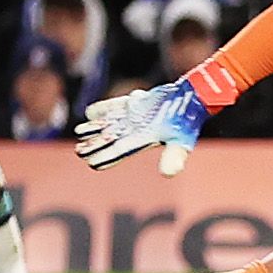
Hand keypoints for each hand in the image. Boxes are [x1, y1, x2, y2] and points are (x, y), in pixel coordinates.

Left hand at [75, 77, 208, 174]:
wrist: (194, 98)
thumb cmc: (187, 121)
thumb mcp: (182, 140)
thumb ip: (174, 156)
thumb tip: (168, 174)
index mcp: (141, 141)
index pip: (117, 153)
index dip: (103, 158)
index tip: (91, 162)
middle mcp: (134, 130)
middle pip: (109, 140)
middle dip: (93, 146)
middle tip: (79, 150)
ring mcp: (133, 116)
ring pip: (108, 124)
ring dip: (94, 128)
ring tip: (80, 131)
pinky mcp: (135, 103)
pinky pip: (113, 107)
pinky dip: (102, 110)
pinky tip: (90, 113)